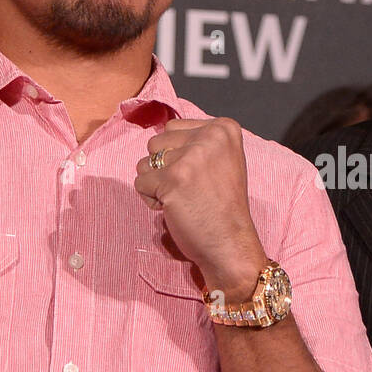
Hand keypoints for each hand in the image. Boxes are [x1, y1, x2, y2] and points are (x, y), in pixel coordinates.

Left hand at [135, 118, 266, 296]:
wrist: (231, 243)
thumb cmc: (222, 206)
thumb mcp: (221, 160)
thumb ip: (196, 142)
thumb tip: (159, 134)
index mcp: (224, 128)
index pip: (173, 128)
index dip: (178, 156)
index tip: (201, 177)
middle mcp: (211, 136)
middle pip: (156, 142)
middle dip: (164, 168)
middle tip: (190, 190)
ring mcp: (192, 157)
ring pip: (145, 162)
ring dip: (156, 184)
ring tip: (182, 199)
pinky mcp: (174, 179)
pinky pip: (140, 183)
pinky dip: (151, 200)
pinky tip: (174, 209)